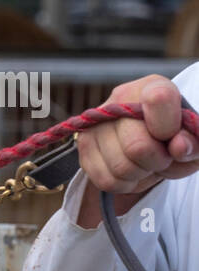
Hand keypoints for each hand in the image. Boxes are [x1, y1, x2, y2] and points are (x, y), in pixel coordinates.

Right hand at [75, 75, 198, 227]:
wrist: (150, 138)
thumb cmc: (177, 135)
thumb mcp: (196, 136)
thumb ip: (194, 139)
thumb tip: (178, 147)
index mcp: (152, 87)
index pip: (159, 99)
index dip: (169, 127)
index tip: (174, 136)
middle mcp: (117, 102)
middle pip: (137, 147)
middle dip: (157, 161)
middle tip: (164, 157)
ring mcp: (95, 125)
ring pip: (121, 168)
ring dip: (141, 174)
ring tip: (148, 164)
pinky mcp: (83, 147)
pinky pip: (106, 181)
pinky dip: (125, 184)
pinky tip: (133, 171)